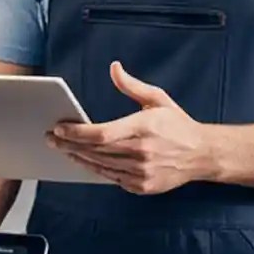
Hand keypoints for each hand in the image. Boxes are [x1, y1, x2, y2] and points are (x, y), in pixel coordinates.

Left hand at [47, 61, 215, 194]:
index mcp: (143, 128)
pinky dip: (95, 169)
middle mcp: (142, 152)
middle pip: (95, 151)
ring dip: (78, 157)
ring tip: (62, 148)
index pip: (102, 134)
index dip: (77, 132)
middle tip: (51, 137)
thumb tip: (114, 67)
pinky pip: (111, 178)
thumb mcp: (157, 98)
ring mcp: (142, 172)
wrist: (202, 154)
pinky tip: (83, 160)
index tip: (60, 127)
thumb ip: (132, 85)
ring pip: (100, 166)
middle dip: (69, 144)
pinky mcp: (143, 186)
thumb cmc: (177, 124)